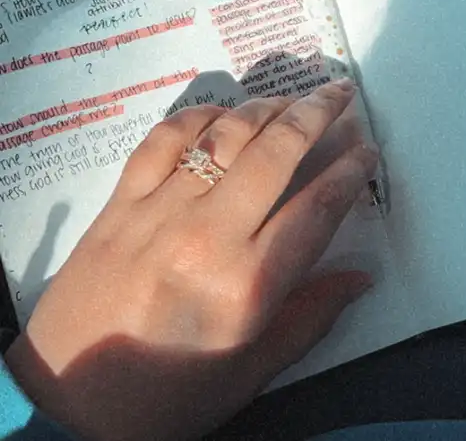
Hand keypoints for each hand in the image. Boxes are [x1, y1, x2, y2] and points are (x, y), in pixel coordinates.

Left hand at [6, 81, 376, 440]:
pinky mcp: (121, 200)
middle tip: (342, 93)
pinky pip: (164, 138)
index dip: (348, 171)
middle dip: (316, 114)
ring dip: (266, 107)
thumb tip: (362, 276)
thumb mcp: (249, 374)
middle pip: (275, 153)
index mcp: (246, 286)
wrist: (67, 402)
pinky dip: (200, 116)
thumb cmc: (168, 398)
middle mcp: (207, 235)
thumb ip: (310, 319)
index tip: (367, 148)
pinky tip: (224, 113)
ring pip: (225, 136)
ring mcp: (159, 210)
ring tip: (293, 98)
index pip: (315, 208)